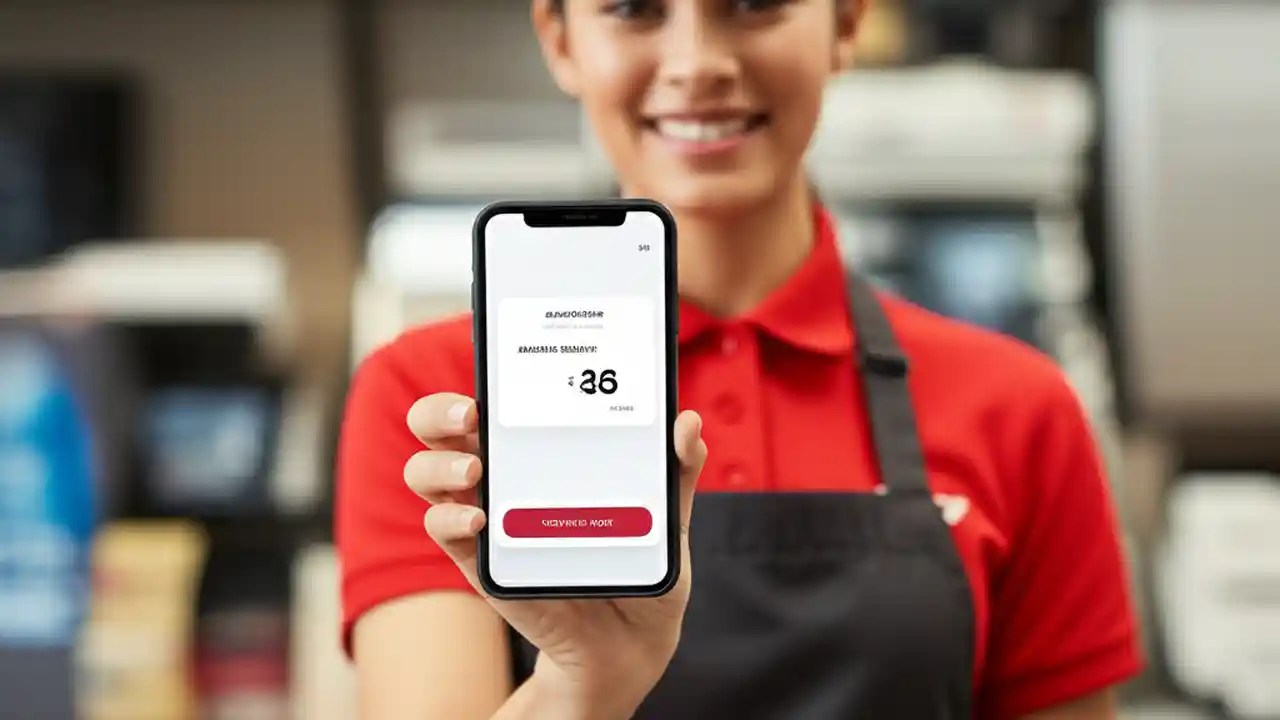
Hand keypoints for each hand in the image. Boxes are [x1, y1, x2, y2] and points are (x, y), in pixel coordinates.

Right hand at [404, 393, 706, 719]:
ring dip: (437, 465)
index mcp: (540, 450)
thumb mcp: (668, 515)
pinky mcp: (480, 562)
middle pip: (439, 429)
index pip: (497, 401)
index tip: (499, 374)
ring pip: (427, 475)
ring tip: (475, 470)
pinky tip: (478, 519)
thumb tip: (687, 422)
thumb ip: (678, 469)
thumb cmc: (641, 563)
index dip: (483, 378)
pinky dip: (450, 518)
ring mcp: (485, 518)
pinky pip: (444, 530)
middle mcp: (503, 475)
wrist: (632, 640)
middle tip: (469, 415)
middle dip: (438, 412)